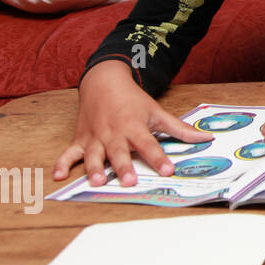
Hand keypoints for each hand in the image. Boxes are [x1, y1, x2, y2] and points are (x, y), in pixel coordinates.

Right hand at [54, 60, 209, 186]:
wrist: (103, 82)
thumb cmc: (132, 101)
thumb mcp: (157, 112)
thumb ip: (180, 129)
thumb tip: (206, 138)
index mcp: (134, 127)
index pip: (149, 145)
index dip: (158, 158)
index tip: (168, 170)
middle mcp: (114, 134)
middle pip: (119, 153)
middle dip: (124, 167)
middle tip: (129, 182)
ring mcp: (95, 137)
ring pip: (94, 155)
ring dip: (94, 168)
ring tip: (96, 181)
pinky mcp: (80, 140)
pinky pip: (69, 153)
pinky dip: (62, 164)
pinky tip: (58, 176)